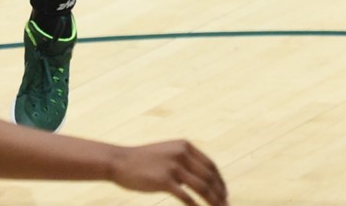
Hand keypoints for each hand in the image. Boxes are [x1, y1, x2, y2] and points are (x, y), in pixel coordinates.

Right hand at [109, 140, 228, 204]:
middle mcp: (181, 153)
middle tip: (225, 205)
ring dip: (213, 201)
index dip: (220, 181)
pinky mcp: (164, 180)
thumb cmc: (143, 160)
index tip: (224, 193)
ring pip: (202, 188)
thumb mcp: (167, 153)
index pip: (210, 165)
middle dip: (220, 193)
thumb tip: (201, 180)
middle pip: (209, 177)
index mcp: (184, 145)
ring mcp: (173, 166)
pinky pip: (186, 197)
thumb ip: (184, 161)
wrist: (120, 161)